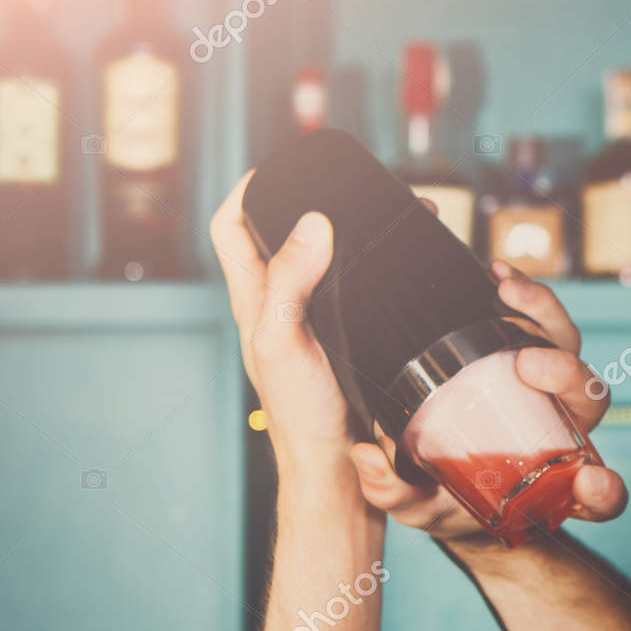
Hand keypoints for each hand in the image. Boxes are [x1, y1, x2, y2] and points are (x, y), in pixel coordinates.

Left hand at [209, 171, 353, 485]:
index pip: (229, 225)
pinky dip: (373, 268)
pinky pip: (353, 290)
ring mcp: (312, 322)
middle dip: (303, 201)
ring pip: (320, 261)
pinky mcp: (344, 338)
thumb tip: (313, 224)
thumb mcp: (285, 339)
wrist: (338, 463)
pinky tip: (401, 264)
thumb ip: (290, 281)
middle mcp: (278, 304)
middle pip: (277, 235)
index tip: (279, 167)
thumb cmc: (301, 412)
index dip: (245, 189)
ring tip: (384, 212)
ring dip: (345, 233)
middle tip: (341, 184)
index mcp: (252, 298)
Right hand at [350, 262, 628, 543]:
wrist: (442, 466)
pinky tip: (496, 275)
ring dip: (545, 313)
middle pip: (589, 396)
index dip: (604, 491)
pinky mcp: (528, 352)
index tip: (588, 483)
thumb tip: (369, 458)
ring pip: (568, 346)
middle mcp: (564, 431)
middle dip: (569, 375)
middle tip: (529, 362)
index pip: (601, 494)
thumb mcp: (417, 505)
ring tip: (506, 289)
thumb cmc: (445, 500)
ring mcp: (549, 388)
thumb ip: (396, 492)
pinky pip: (538, 320)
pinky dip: (523, 296)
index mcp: (554, 483)